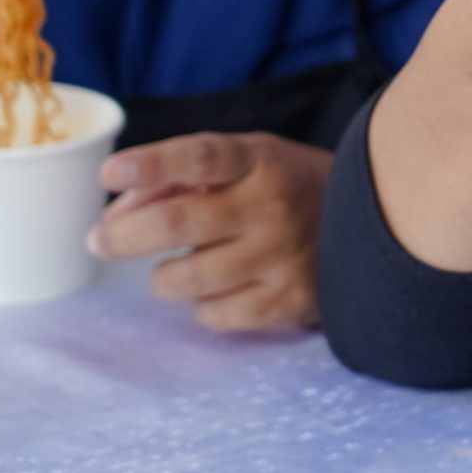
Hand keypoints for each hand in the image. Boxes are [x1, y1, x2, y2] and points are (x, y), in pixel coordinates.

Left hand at [88, 131, 332, 332]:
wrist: (372, 220)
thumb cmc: (286, 185)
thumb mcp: (247, 160)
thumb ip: (183, 177)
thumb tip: (120, 213)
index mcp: (261, 160)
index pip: (202, 157)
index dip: (153, 164)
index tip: (110, 173)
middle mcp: (273, 206)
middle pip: (178, 224)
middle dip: (123, 235)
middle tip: (99, 239)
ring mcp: (282, 258)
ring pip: (185, 279)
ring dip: (162, 275)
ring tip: (174, 265)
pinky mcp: (288, 302)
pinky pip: (213, 315)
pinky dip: (201, 303)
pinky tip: (219, 286)